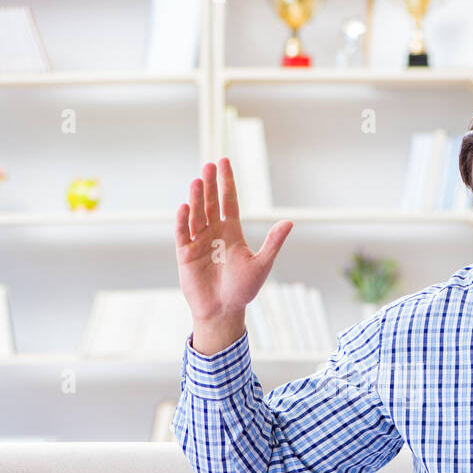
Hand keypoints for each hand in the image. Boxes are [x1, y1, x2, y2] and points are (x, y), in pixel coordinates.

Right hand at [174, 157, 292, 323]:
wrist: (223, 310)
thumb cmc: (243, 290)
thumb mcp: (261, 264)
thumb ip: (273, 242)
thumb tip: (289, 222)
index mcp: (232, 232)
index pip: (228, 201)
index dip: (227, 182)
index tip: (223, 161)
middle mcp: (214, 233)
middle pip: (211, 203)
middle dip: (211, 184)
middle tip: (209, 164)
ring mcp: (198, 242)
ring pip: (196, 214)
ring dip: (197, 198)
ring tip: (198, 180)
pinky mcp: (185, 254)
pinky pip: (183, 232)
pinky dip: (183, 220)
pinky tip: (185, 206)